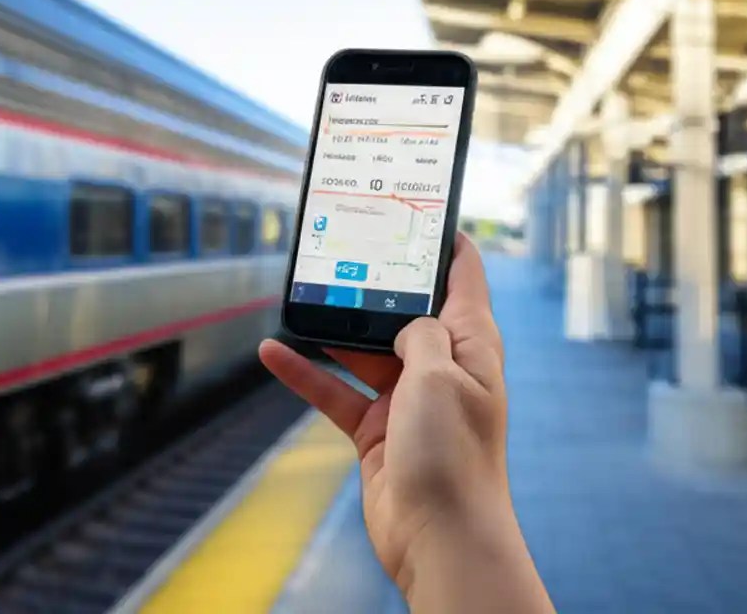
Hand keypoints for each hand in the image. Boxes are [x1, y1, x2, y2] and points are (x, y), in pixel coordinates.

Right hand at [260, 235, 551, 611]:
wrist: (440, 537)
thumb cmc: (454, 456)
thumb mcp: (439, 376)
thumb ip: (418, 334)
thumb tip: (403, 322)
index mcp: (472, 345)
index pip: (463, 277)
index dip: (446, 241)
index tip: (422, 209)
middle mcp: (441, 367)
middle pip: (404, 310)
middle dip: (374, 283)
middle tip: (340, 247)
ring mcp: (407, 399)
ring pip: (362, 349)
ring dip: (331, 328)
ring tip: (297, 297)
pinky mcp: (376, 429)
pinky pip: (335, 390)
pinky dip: (306, 373)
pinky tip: (274, 352)